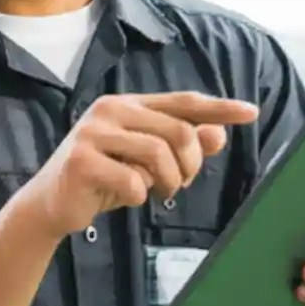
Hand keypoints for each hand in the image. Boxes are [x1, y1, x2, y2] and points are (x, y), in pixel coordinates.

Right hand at [15, 92, 258, 238]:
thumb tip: (219, 134)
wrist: (52, 203)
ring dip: (169, 182)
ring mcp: (93, 133)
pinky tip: (128, 198)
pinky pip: (133, 181)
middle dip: (190, 165)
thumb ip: (180, 147)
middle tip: (181, 184)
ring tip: (160, 193)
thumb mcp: (147, 163)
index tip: (252, 111)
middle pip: (178, 131)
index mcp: (127, 104)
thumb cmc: (104, 179)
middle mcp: (110, 110)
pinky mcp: (81, 161)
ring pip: (159, 154)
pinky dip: (140, 196)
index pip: (183, 102)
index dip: (219, 108)